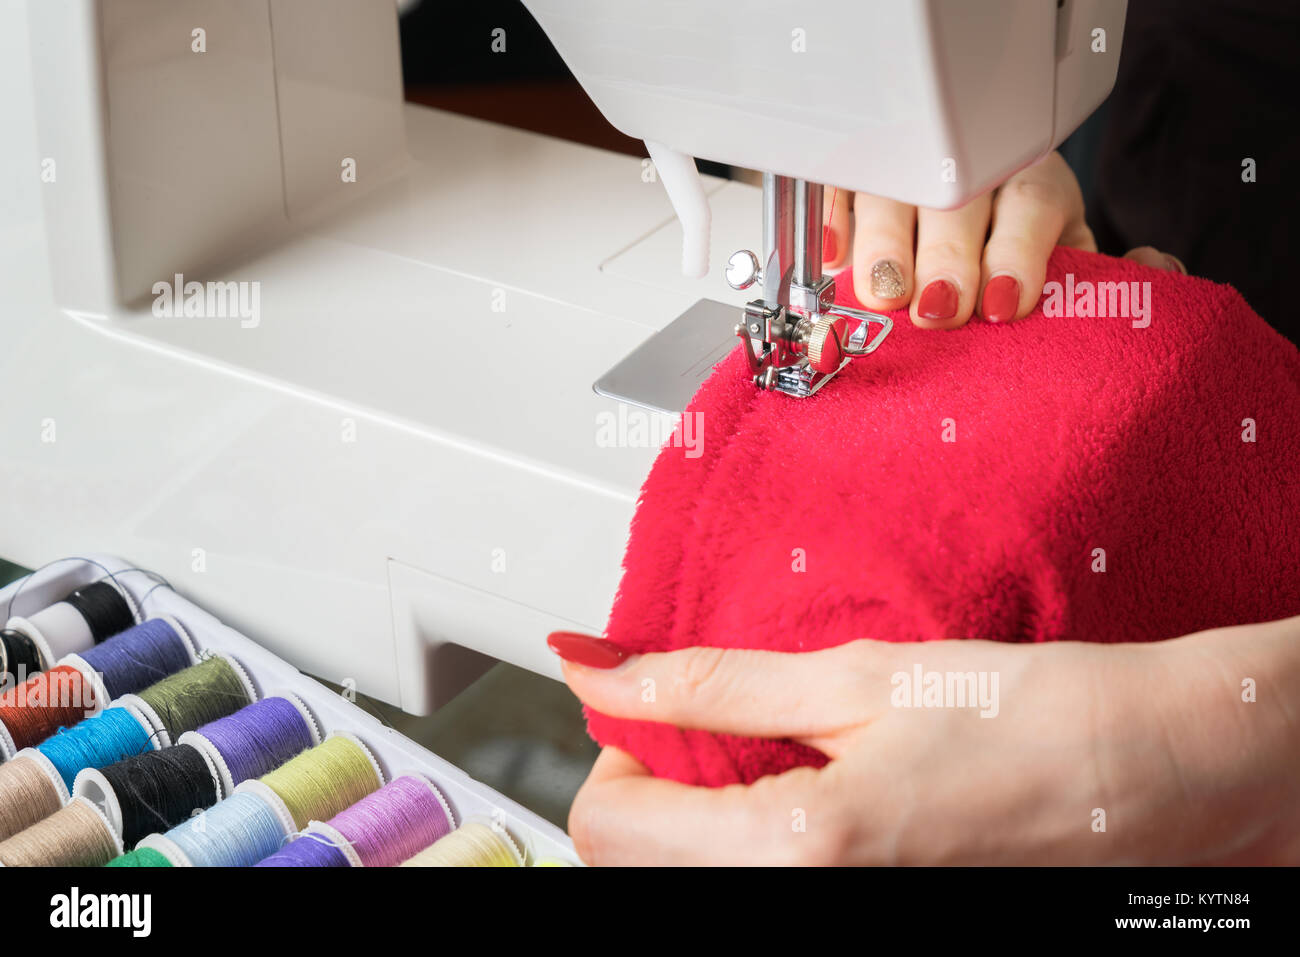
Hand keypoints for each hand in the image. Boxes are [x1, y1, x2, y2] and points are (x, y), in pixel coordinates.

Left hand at [554, 617, 1299, 864]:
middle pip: (638, 859)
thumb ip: (712, 684)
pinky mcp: (860, 916)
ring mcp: (837, 921)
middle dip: (656, 784)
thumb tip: (602, 672)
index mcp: (798, 850)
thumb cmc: (1030, 720)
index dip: (615, 750)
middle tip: (719, 725)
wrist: (1150, 775)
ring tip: (779, 752)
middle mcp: (805, 910)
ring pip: (693, 872)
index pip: (608, 826)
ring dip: (702, 809)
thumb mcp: (855, 678)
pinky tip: (813, 787)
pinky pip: (758, 878)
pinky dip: (753, 832)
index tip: (659, 707)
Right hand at [823, 151, 1185, 326]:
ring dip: (885, 243)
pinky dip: (833, 219)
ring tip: (885, 294)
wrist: (975, 210)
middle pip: (956, 199)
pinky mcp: (860, 178)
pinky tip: (832, 255)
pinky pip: (840, 185)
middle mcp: (968, 169)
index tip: (1005, 303)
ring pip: (894, 190)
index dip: (1018, 253)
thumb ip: (1103, 274)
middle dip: (947, 255)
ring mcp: (908, 168)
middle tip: (940, 309)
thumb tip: (1152, 271)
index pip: (1030, 204)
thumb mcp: (1062, 257)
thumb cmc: (1014, 250)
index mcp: (1028, 181)